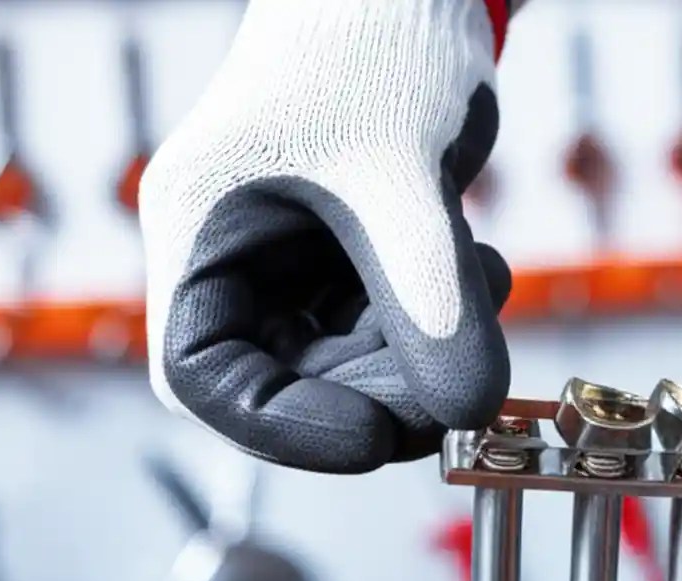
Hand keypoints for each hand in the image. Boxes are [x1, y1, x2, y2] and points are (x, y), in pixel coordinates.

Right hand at [139, 0, 513, 472]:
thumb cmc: (374, 40)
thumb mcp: (403, 179)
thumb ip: (434, 300)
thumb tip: (469, 411)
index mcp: (197, 229)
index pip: (202, 375)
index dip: (284, 426)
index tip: (375, 438)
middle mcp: (234, 252)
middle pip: (287, 378)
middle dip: (381, 393)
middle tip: (460, 388)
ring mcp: (292, 254)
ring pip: (347, 356)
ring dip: (423, 351)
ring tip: (482, 288)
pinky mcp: (349, 248)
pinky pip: (388, 317)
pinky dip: (439, 316)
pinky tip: (484, 267)